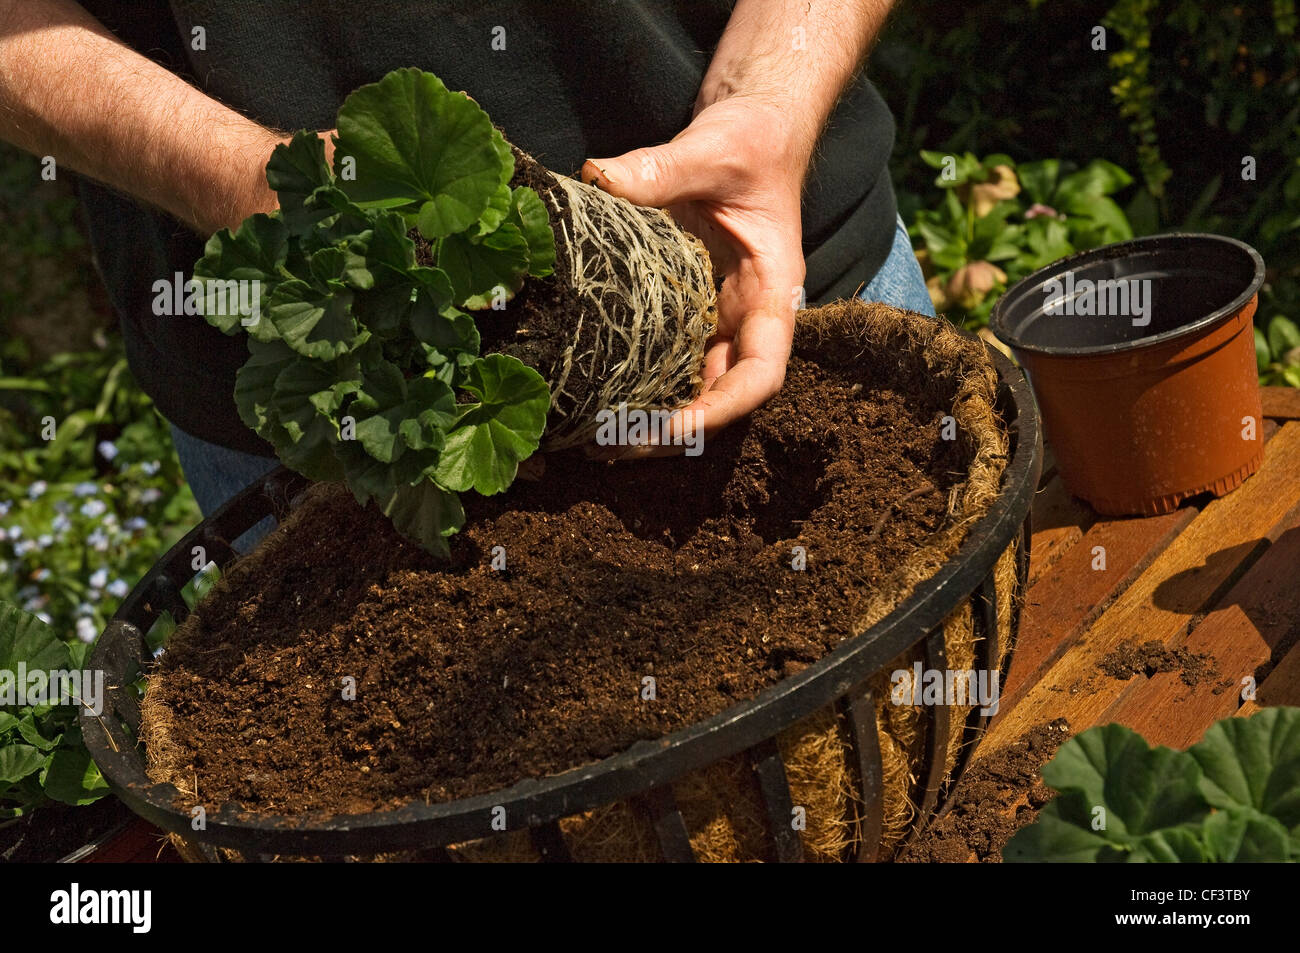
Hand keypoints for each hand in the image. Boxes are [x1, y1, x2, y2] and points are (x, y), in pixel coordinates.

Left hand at [582, 93, 807, 455]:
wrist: (753, 124)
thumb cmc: (750, 139)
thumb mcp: (712, 148)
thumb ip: (662, 167)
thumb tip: (597, 178)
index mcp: (772, 291)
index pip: (760, 372)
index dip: (722, 408)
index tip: (675, 428)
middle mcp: (747, 315)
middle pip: (719, 395)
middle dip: (673, 429)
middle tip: (613, 445)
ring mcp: (715, 315)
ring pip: (690, 385)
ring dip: (651, 416)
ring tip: (597, 438)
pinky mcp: (685, 305)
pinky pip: (664, 356)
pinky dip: (636, 382)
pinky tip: (595, 398)